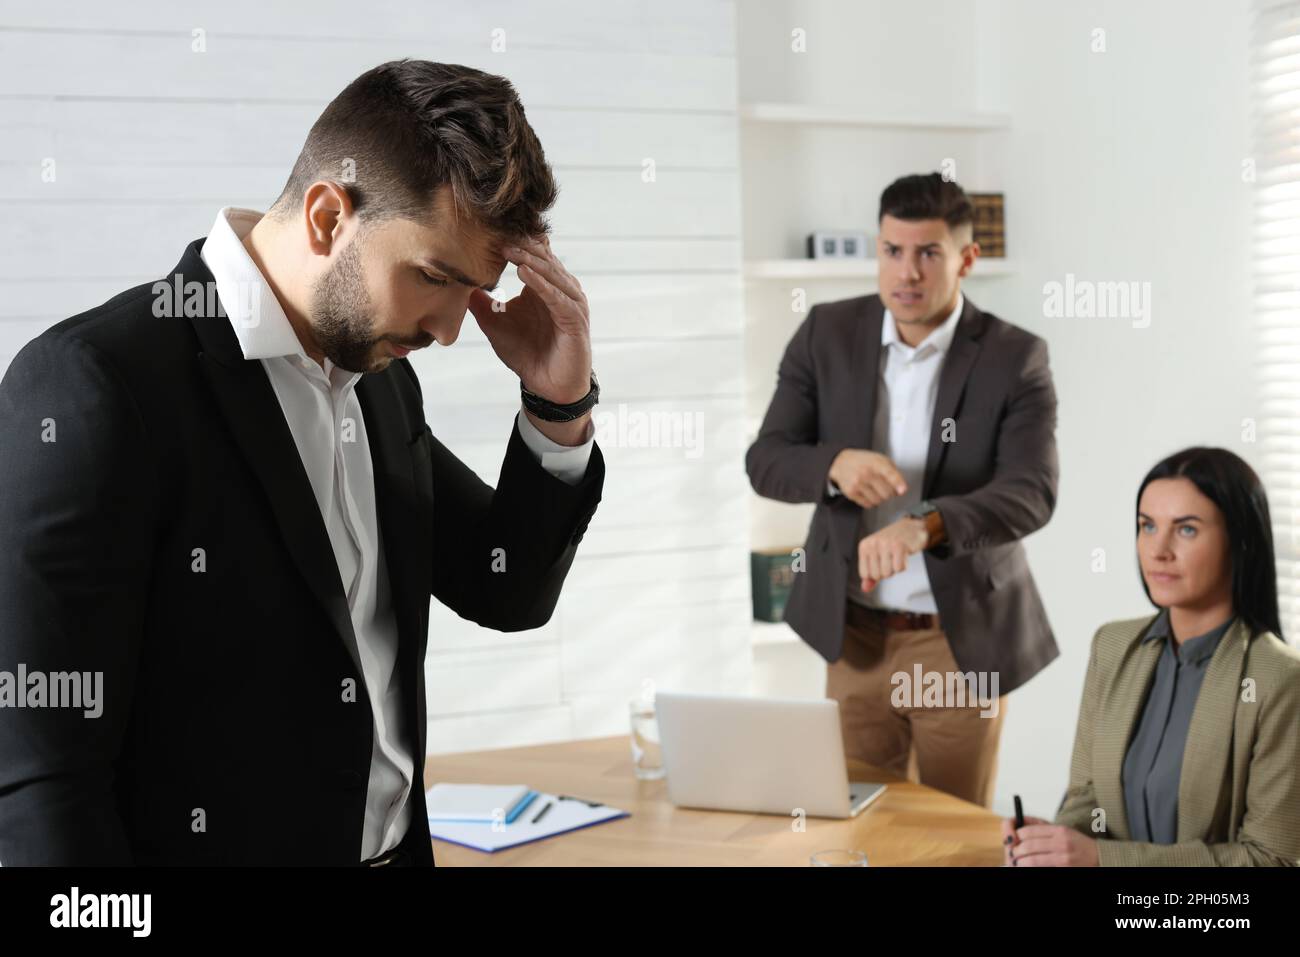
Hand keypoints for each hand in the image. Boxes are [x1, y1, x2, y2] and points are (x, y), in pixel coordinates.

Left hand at [469, 235, 590, 404]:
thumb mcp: (495, 325)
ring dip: (530, 260)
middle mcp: (561, 289)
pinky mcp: (575, 319)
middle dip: (521, 245)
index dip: (515, 243)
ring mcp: (570, 302)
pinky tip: (524, 273)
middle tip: (498, 232)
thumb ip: (481, 304)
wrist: (547, 386)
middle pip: (543, 258)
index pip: (533, 255)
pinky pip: (557, 297)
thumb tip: (460, 284)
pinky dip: (541, 284)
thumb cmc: (526, 354)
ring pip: (551, 273)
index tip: (490, 232)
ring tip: (509, 248)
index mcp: (544, 286)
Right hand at [829, 449, 905, 508]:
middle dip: (890, 493)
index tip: (903, 490)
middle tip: (887, 488)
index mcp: (876, 462)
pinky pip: (868, 504)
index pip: (889, 474)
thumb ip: (893, 471)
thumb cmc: (864, 461)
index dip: (897, 483)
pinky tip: (868, 493)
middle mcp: (866, 473)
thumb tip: (901, 489)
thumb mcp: (880, 459)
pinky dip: (871, 502)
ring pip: (878, 501)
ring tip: (876, 490)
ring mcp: (858, 483)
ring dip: (880, 498)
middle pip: (887, 493)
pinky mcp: (851, 492)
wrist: (841, 463)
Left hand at [857, 517, 927, 591]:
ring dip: (895, 569)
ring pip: (887, 573)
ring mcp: (885, 544)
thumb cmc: (893, 543)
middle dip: (887, 571)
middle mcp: (873, 544)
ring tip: (897, 556)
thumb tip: (865, 589)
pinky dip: (904, 566)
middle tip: (892, 558)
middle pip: (877, 575)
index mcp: (864, 546)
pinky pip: (899, 569)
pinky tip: (904, 555)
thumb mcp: (877, 556)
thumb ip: (870, 574)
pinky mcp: (899, 546)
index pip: (864, 574)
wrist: (912, 528)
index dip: (876, 573)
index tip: (882, 562)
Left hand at [1004, 816, 1098, 866]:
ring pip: (1032, 858)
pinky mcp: (1063, 867)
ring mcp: (1063, 856)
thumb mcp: (1063, 831)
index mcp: (1058, 830)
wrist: (1099, 857)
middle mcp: (1061, 842)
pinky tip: (1027, 866)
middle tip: (1013, 853)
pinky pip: (1040, 866)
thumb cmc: (1078, 844)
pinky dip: (1030, 866)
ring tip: (1017, 861)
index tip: (1015, 839)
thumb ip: (1043, 829)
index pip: (1029, 831)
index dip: (1017, 836)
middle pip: (1028, 844)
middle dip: (1017, 850)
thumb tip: (1021, 827)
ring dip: (1021, 861)